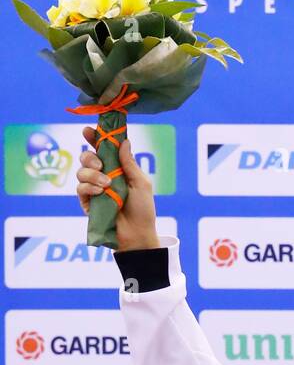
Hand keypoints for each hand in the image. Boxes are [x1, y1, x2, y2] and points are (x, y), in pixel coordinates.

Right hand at [76, 128, 159, 250]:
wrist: (137, 234)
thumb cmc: (143, 209)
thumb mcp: (141, 183)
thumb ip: (130, 163)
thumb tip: (124, 141)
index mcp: (116, 168)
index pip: (101, 149)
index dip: (93, 138)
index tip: (88, 131)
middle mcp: (102, 176)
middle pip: (86, 157)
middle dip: (90, 156)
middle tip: (100, 164)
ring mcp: (93, 189)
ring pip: (81, 171)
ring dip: (92, 174)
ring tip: (106, 185)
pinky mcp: (87, 203)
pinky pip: (80, 189)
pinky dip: (89, 188)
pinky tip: (100, 192)